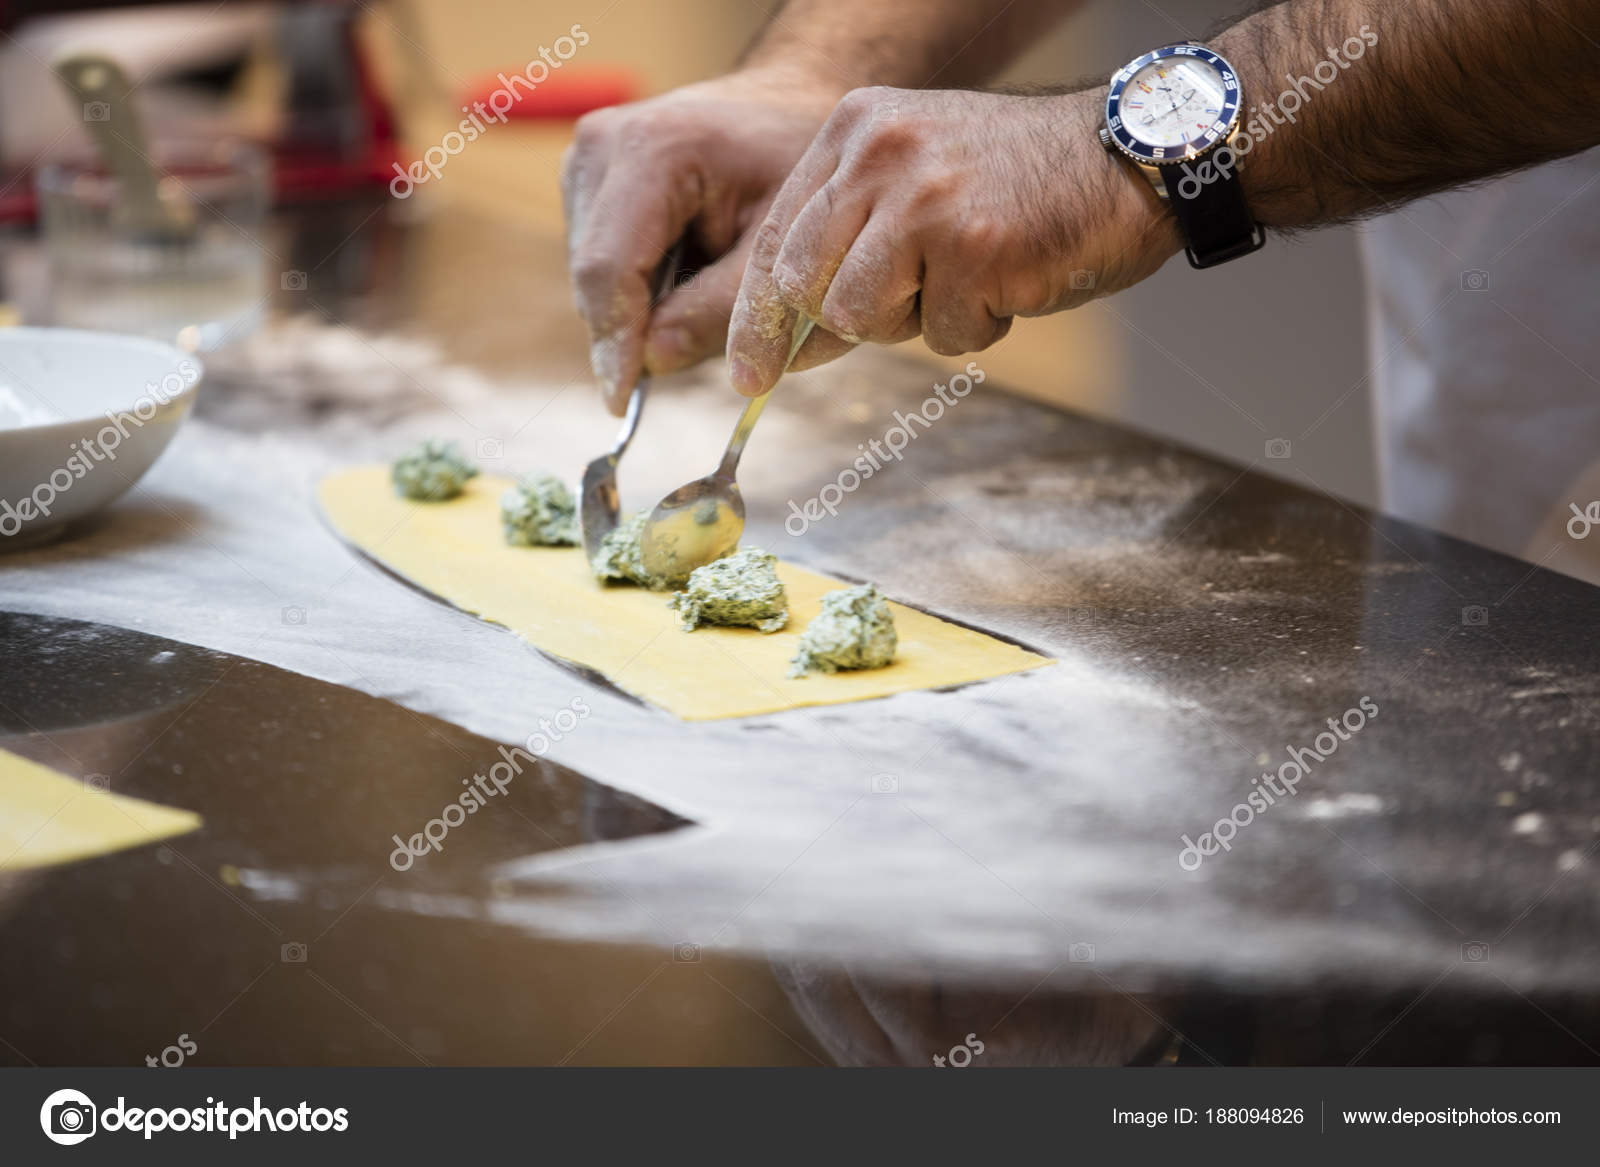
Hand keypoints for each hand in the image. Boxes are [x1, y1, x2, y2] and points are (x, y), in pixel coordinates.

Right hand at [562, 67, 854, 413]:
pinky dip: (643, 286)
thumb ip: (722, 308)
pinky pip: (602, 261)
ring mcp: (585, 160)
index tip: (620, 404)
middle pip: (595, 278)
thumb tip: (654, 363)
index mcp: (651, 151)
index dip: (614, 343)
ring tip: (708, 296)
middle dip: (635, 330)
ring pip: (594, 277)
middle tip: (701, 352)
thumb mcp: (778, 245)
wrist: (786, 104)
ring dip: (641, 308)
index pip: (609, 271)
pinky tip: (691, 274)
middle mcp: (600, 148)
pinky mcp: (586, 180)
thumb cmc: (797, 162)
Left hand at [726, 86, 1182, 395]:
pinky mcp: (973, 245)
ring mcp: (924, 197)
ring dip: (917, 321)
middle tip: (906, 307)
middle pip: (804, 285)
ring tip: (969, 277)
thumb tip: (783, 349)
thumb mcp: (915, 189)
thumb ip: (847, 250)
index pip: (777, 239)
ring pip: (861, 315)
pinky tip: (1012, 278)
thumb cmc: (1019, 186)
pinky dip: (978, 326)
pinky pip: (942, 333)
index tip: (748, 374)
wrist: (1130, 156)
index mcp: (856, 130)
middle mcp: (880, 153)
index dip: (756, 318)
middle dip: (845, 322)